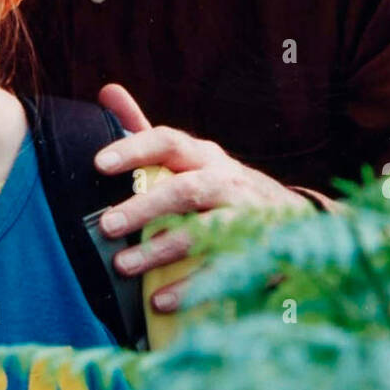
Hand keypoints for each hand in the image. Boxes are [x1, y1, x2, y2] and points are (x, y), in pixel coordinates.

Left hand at [95, 84, 310, 312]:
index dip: (134, 149)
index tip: (99, 163)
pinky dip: (191, 286)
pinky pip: (222, 269)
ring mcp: (245, 217)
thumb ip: (144, 130)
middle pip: (185, 189)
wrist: (290, 218)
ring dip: (162, 249)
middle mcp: (226, 181)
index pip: (168, 142)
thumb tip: (107, 90)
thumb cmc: (217, 184)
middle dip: (145, 207)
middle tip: (106, 226)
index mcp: (204, 156)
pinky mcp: (256, 251)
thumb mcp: (187, 157)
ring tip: (123, 267)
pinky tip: (159, 299)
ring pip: (204, 230)